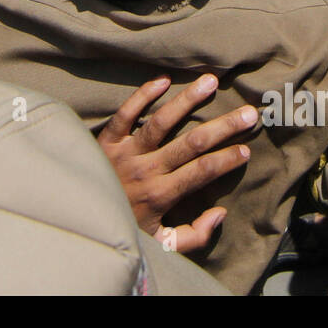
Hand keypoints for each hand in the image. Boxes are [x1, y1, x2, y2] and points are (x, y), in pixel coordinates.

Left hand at [97, 74, 256, 251]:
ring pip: (161, 121)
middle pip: (191, 143)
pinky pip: (125, 113)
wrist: (79, 220)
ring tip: (211, 82)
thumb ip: (194, 236)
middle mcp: (146, 170)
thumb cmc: (123, 229)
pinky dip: (143, 95)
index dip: (227, 160)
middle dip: (223, 127)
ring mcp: (125, 152)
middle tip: (249, 112)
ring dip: (188, 100)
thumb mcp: (161, 246)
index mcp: (161, 195)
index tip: (247, 149)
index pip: (202, 173)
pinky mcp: (107, 140)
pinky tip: (164, 80)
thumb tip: (220, 214)